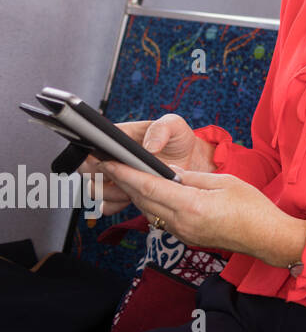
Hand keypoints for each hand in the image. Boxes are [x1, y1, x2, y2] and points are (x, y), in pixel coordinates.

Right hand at [75, 115, 214, 216]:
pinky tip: (128, 200)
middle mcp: (113, 157)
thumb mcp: (174, 126)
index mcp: (119, 137)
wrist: (190, 161)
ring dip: (108, 193)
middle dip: (101, 178)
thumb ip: (162, 129)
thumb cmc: (178, 139)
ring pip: (94, 189)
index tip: (109, 164)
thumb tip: (149, 146)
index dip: (94, 157)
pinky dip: (113, 205)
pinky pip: (106, 204)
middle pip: (88, 171)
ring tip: (130, 190)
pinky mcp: (124, 192)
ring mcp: (117, 176)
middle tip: (123, 180)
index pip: (92, 146)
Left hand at [99, 161, 305, 265]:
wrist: (265, 237)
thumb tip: (169, 171)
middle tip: (110, 167)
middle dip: (124, 183)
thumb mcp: (225, 182)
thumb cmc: (252, 208)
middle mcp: (182, 222)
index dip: (127, 174)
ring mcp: (182, 233)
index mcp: (191, 205)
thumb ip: (193, 177)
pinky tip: (150, 195)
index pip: (150, 187)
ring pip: (149, 211)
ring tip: (125, 178)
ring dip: (135, 195)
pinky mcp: (186, 238)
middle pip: (143, 200)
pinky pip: (160, 219)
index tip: (111, 163)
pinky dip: (150, 205)